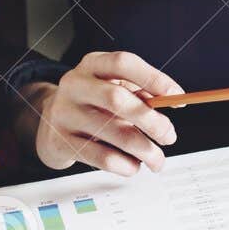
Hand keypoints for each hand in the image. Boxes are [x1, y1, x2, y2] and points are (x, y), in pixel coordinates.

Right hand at [19, 51, 182, 177]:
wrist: (51, 125)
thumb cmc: (92, 104)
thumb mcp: (112, 89)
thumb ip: (140, 93)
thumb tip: (173, 101)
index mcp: (92, 65)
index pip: (123, 63)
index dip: (153, 78)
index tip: (177, 96)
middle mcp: (75, 85)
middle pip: (117, 99)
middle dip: (150, 121)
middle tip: (169, 136)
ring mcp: (64, 113)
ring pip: (113, 133)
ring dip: (144, 150)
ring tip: (157, 160)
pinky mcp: (60, 141)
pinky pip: (101, 157)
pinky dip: (125, 165)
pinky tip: (133, 166)